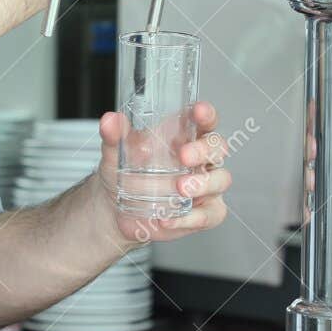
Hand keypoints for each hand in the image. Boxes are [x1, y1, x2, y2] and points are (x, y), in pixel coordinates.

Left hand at [90, 101, 232, 246]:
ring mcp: (206, 186)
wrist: (115, 210)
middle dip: (204, 150)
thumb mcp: (115, 153)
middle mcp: (200, 160)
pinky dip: (190, 218)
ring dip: (203, 183)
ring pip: (221, 179)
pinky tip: (169, 218)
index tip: (199, 111)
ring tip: (179, 188)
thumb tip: (110, 120)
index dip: (206, 114)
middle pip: (218, 147)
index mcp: (183, 136)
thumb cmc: (124, 174)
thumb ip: (114, 135)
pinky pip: (209, 214)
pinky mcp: (204, 213)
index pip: (204, 120)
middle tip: (184, 156)